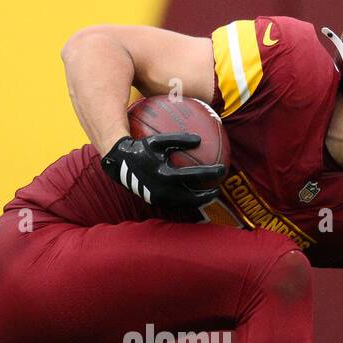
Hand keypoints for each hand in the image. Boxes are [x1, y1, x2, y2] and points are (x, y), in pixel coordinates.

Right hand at [100, 133, 223, 208]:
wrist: (119, 163)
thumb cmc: (141, 147)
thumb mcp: (157, 141)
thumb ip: (178, 139)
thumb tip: (199, 139)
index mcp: (166, 175)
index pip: (194, 176)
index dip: (210, 173)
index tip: (222, 169)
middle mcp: (164, 190)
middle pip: (192, 197)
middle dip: (207, 194)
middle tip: (218, 189)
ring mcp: (159, 198)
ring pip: (184, 204)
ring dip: (197, 201)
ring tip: (207, 196)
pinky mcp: (155, 202)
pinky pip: (174, 204)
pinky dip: (185, 201)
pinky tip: (192, 196)